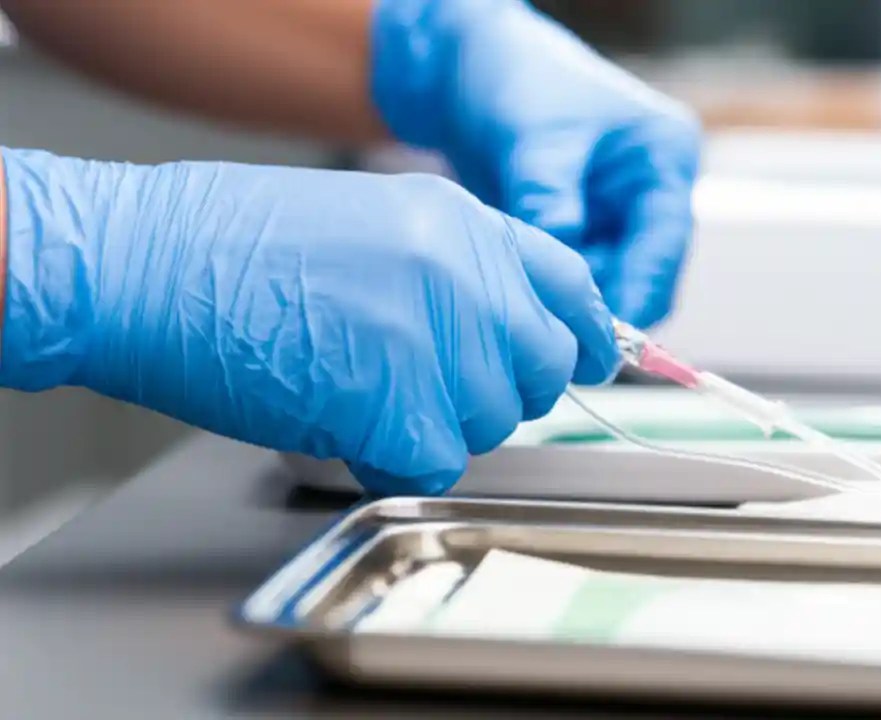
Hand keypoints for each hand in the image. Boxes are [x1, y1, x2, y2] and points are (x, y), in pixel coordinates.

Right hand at [0, 148, 618, 494]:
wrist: (144, 261)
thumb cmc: (230, 249)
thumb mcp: (373, 224)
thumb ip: (453, 271)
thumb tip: (502, 330)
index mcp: (461, 221)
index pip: (570, 284)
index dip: (579, 333)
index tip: (582, 362)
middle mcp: (464, 273)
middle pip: (540, 366)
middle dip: (497, 393)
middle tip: (429, 392)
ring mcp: (436, 336)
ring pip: (490, 422)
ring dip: (434, 429)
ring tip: (359, 395)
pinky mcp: (397, 403)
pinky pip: (434, 464)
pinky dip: (392, 464)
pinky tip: (343, 428)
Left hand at [372, 0, 700, 328]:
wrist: (460, 66)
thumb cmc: (511, 79)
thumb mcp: (534, 142)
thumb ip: (552, 206)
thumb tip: (565, 278)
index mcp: (666, 157)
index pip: (664, 247)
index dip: (634, 297)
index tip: (597, 338)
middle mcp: (652, 191)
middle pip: (644, 275)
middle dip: (603, 307)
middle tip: (557, 339)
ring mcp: (617, 212)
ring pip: (608, 284)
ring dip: (572, 301)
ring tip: (527, 308)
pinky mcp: (582, 228)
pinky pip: (576, 277)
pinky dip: (551, 289)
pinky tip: (517, 293)